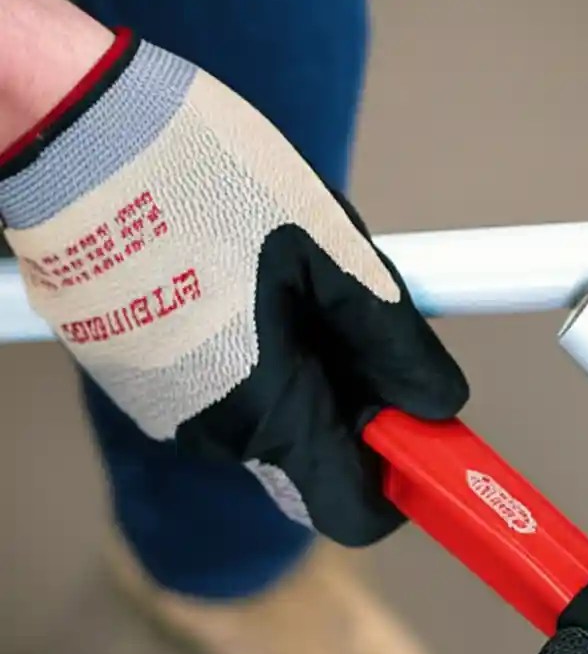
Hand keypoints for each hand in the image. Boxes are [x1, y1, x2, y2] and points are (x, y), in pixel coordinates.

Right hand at [0, 29, 467, 545]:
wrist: (81, 139)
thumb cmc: (210, 184)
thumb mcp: (332, 253)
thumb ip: (391, 341)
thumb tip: (441, 402)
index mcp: (272, 411)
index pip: (355, 513)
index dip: (398, 478)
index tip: (420, 429)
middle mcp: (215, 432)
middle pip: (315, 458)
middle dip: (351, 406)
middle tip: (354, 322)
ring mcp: (168, 408)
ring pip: (270, 419)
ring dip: (299, 371)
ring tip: (283, 281)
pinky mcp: (139, 377)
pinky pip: (219, 389)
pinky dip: (245, 353)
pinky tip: (234, 281)